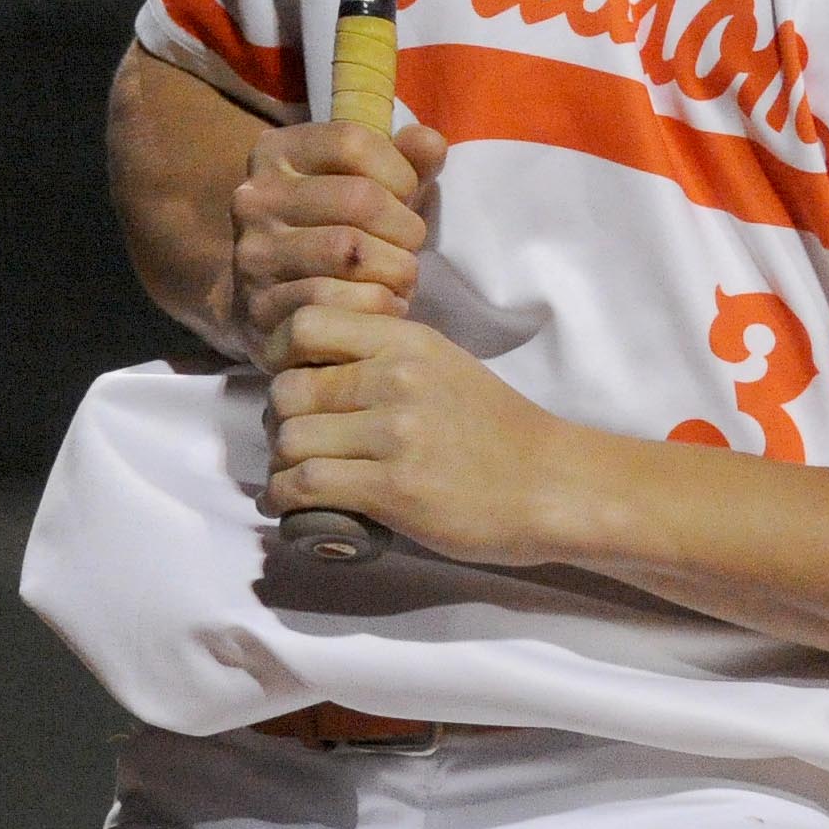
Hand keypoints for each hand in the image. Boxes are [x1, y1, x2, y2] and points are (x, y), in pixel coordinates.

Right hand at [228, 119, 447, 368]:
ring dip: (396, 268)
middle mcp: (255, 198)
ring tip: (404, 275)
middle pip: (358, 199)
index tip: (408, 196)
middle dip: (405, 225)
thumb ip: (409, 156)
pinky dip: (378, 304)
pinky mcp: (259, 307)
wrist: (274, 295)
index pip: (352, 142)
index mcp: (278, 152)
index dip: (399, 171)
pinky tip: (388, 304)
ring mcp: (253, 254)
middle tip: (412, 244)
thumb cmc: (340, 224)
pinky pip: (333, 301)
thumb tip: (429, 143)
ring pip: (348, 252)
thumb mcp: (375, 181)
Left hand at [263, 306, 583, 566]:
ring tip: (296, 477)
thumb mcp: (445, 368)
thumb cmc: (497, 430)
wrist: (549, 484)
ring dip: (282, 465)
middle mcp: (398, 377)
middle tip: (295, 439)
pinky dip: (284, 500)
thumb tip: (315, 373)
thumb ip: (387, 360)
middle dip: (279, 419)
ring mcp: (395, 432)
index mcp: (410, 341)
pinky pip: (304, 486)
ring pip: (289, 439)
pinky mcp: (392, 487)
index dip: (281, 353)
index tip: (290, 379)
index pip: (308, 323)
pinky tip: (290, 506)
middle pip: (287, 388)